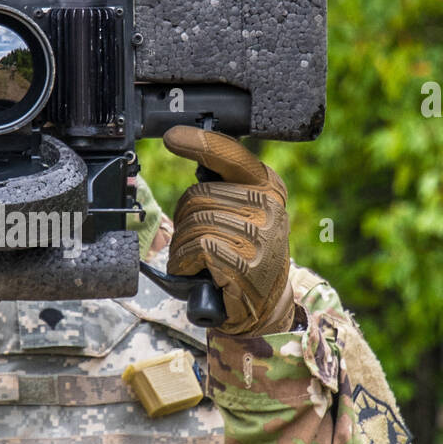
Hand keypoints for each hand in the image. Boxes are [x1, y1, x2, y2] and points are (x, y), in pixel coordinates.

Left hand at [163, 126, 293, 335]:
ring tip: (195, 261)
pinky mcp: (246, 261)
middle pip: (198, 196)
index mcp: (268, 186)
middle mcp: (269, 205)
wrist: (264, 306)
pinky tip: (193, 271)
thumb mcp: (243, 213)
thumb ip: (225, 187)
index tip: (172, 137)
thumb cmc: (244, 256)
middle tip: (194, 242)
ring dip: (182, 247)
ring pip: (194, 224)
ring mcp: (260, 234)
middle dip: (183, 221)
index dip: (199, 144)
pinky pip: (196, 248)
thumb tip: (186, 147)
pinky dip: (184, 262)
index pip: (230, 154)